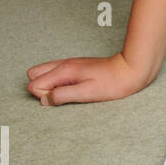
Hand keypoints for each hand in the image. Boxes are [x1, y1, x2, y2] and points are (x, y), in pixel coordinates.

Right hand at [26, 52, 147, 105]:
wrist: (131, 69)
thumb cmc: (112, 83)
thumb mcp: (87, 93)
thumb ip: (63, 95)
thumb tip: (44, 100)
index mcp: (63, 71)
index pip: (34, 84)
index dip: (44, 96)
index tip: (63, 97)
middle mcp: (63, 64)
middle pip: (34, 75)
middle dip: (42, 89)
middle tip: (63, 95)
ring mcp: (69, 64)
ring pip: (44, 72)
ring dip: (49, 85)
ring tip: (69, 92)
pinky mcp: (76, 66)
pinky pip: (56, 72)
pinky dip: (58, 81)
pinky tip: (73, 87)